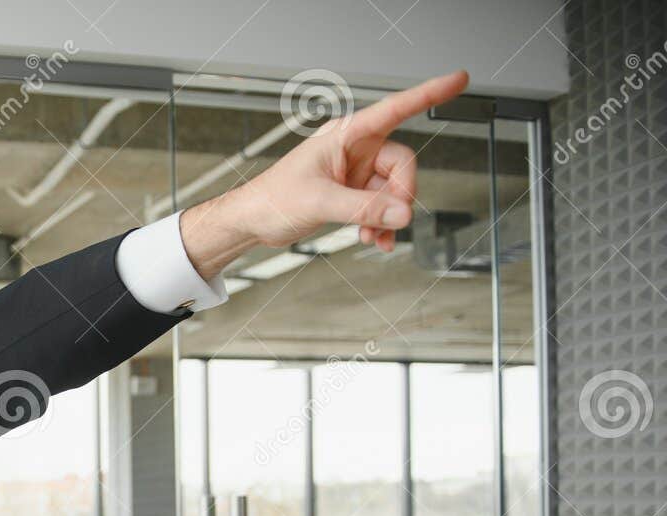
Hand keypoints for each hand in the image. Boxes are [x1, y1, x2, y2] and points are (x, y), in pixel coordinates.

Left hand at [178, 70, 469, 280]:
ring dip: (388, 216)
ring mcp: (355, 172)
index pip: (396, 109)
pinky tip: (373, 239)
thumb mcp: (319, 202)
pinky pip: (381, 206)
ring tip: (372, 237)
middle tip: (387, 220)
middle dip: (399, 195)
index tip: (459, 80)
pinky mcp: (352, 194)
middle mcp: (354, 150)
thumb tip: (402, 214)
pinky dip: (380, 224)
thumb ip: (363, 209)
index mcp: (346, 135)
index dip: (430, 93)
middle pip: (402, 164)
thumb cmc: (272, 199)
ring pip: (392, 190)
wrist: (253, 221)